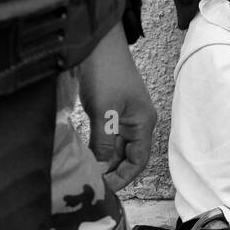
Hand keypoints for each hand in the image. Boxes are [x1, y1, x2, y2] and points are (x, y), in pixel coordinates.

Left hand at [78, 21, 157, 190]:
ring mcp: (124, 115)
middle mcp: (138, 122)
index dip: (123, 178)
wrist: (97, 39)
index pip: (138, 161)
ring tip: (87, 173)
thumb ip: (104, 143)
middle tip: (91, 185)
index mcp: (143, 123)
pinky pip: (108, 136)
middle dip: (112, 172)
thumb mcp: (103, 111)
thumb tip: (101, 170)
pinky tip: (85, 155)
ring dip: (104, 161)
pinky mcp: (111, 109)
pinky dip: (98, 148)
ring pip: (117, 148)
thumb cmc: (105, 71)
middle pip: (128, 157)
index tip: (104, 189)